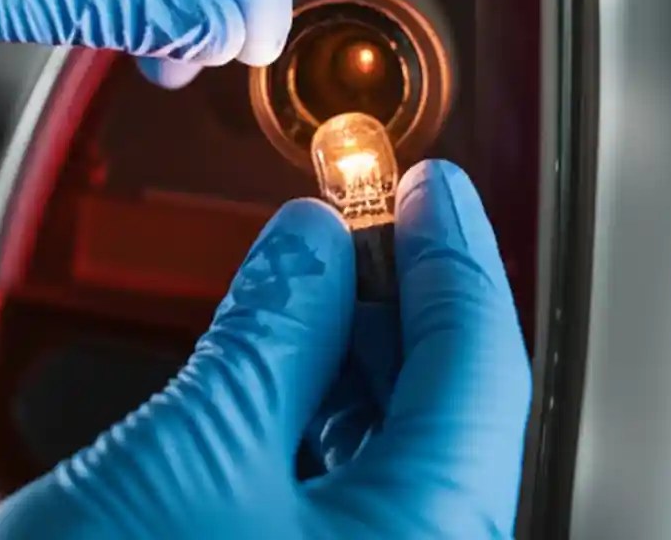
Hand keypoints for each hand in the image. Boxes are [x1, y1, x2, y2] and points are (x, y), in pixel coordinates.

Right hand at [0, 160, 531, 538]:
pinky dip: (303, 410)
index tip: (433, 187)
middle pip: (439, 411)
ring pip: (383, 448)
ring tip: (312, 275)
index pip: (477, 373)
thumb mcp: (193, 450)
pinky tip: (272, 362)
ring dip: (347, 352)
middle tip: (362, 215)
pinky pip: (329, 484)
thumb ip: (270, 333)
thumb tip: (312, 246)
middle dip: (396, 301)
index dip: (454, 261)